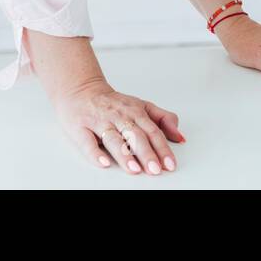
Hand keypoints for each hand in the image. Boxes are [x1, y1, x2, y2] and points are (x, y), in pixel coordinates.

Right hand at [50, 77, 184, 174]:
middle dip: (146, 153)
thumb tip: (180, 137)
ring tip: (135, 169)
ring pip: (113, 139)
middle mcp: (118, 116)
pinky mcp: (80, 128)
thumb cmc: (113, 103)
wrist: (81, 90)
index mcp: (135, 111)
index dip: (162, 148)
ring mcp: (99, 122)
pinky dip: (95, 153)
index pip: (153, 131)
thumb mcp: (141, 106)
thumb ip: (163, 119)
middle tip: (155, 170)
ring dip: (125, 155)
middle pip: (135, 136)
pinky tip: (104, 162)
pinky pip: (87, 142)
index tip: (170, 164)